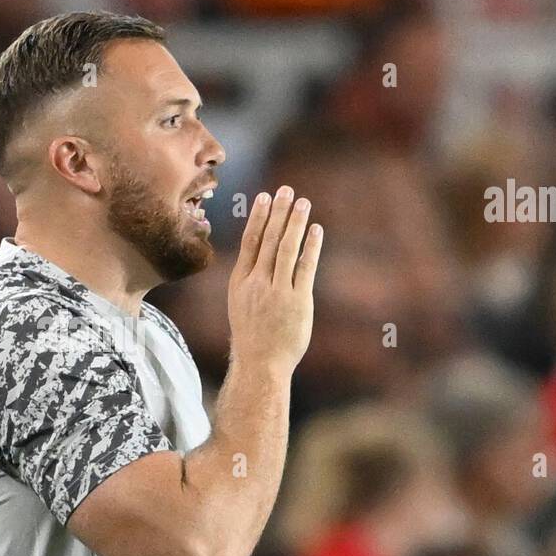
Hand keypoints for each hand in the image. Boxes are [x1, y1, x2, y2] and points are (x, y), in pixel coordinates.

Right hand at [227, 185, 322, 375]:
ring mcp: (277, 292)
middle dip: (278, 213)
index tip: (265, 197)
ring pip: (286, 249)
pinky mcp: (297, 301)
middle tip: (286, 190)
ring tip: (303, 203)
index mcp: (240, 283)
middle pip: (268, 240)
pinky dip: (311, 247)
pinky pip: (305, 268)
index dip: (258, 218)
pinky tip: (315, 230)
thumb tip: (263, 255)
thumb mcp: (242, 304)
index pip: (250, 242)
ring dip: (295, 223)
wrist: (260, 364)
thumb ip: (252, 279)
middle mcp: (257, 284)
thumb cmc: (252, 335)